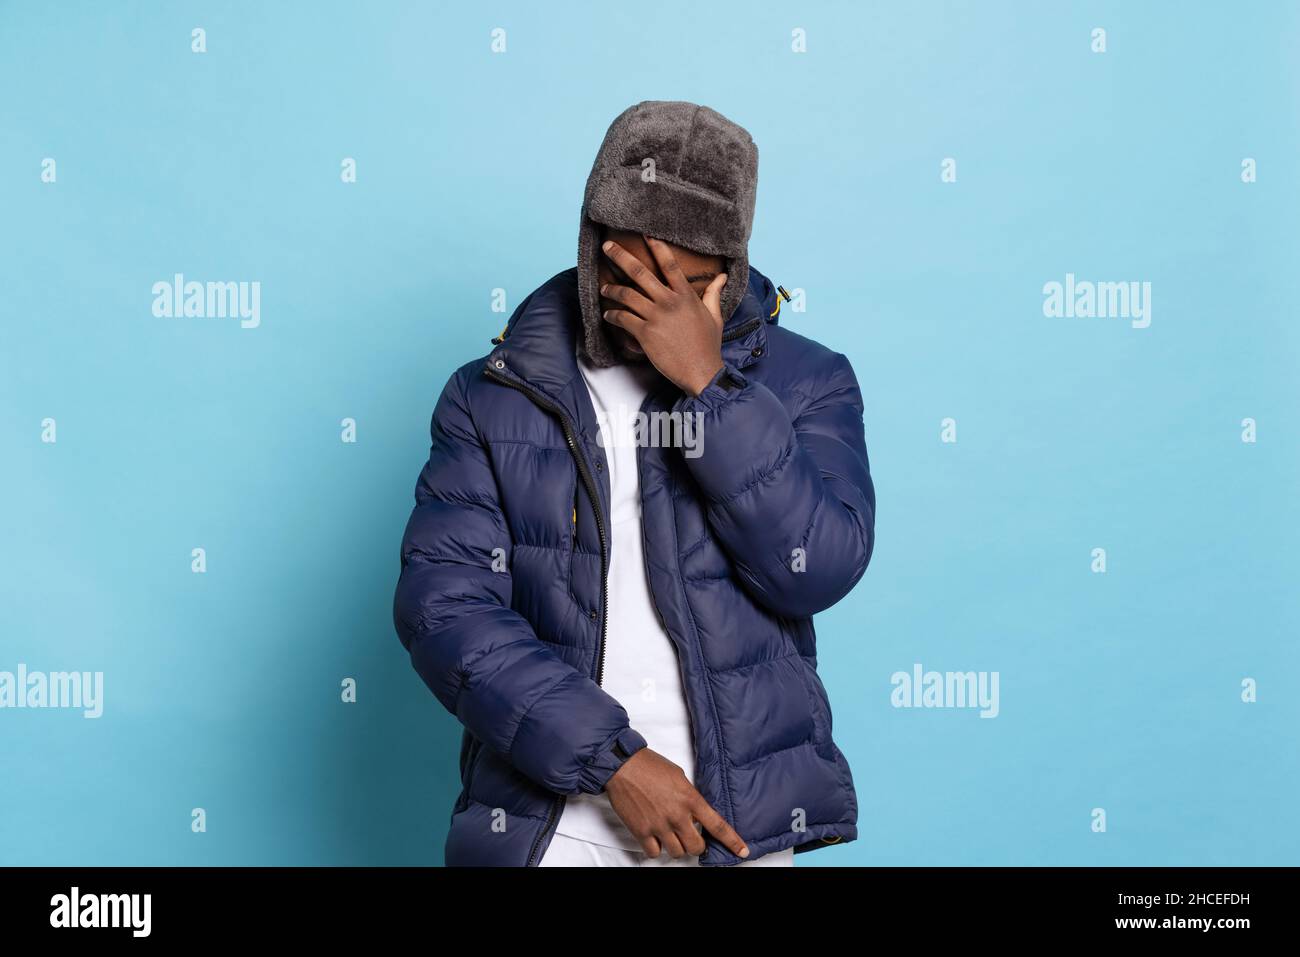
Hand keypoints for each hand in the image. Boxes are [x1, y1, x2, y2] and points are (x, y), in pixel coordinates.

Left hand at [600, 236, 727, 395]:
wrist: (701, 372)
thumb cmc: (708, 345)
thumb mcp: (715, 316)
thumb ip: (713, 294)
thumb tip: (722, 277)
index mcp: (686, 295)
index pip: (669, 264)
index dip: (656, 247)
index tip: (645, 235)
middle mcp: (669, 302)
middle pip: (640, 273)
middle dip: (621, 257)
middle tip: (607, 247)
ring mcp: (656, 317)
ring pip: (627, 295)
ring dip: (612, 290)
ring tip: (604, 288)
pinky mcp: (645, 334)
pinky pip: (623, 319)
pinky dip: (613, 316)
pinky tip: (608, 315)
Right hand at [604, 746, 749, 859]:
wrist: (623, 765)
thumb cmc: (650, 765)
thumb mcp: (679, 776)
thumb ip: (690, 796)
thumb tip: (695, 812)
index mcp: (690, 799)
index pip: (717, 825)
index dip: (732, 841)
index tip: (743, 850)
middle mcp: (677, 815)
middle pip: (696, 846)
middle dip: (697, 845)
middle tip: (692, 838)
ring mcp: (659, 825)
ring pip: (677, 852)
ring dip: (676, 847)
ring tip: (671, 834)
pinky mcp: (641, 831)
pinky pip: (654, 853)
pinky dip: (656, 849)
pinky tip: (656, 838)